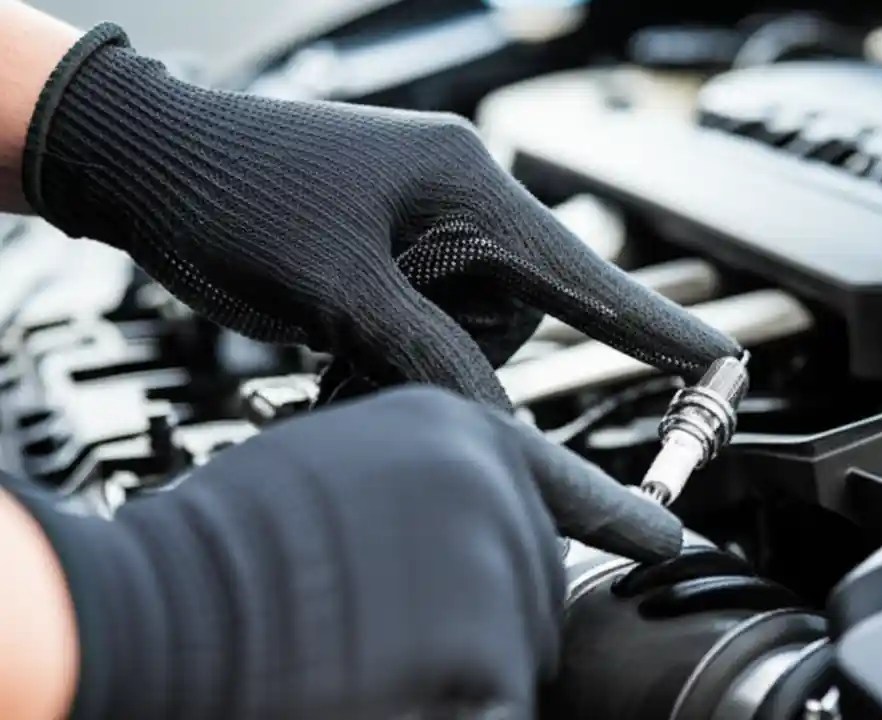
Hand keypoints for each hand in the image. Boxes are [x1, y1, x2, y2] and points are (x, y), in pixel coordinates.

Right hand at [5, 387, 680, 718]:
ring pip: (520, 651)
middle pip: (538, 583)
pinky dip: (457, 700)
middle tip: (392, 624)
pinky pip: (502, 697)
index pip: (572, 482)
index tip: (667, 535)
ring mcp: (493, 565)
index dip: (623, 514)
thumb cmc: (227, 544)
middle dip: (484, 618)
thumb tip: (473, 532)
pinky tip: (386, 682)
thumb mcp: (347, 472)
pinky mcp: (484, 648)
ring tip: (368, 650)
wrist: (155, 605)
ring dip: (461, 668)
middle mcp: (492, 487)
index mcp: (458, 433)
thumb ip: (432, 494)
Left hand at [23, 25, 740, 409]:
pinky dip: (385, 351)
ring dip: (406, 360)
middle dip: (455, 360)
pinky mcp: (390, 251)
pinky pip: (426, 325)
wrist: (145, 161)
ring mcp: (424, 227)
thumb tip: (504, 429)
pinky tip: (330, 339)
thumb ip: (435, 359)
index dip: (661, 332)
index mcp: (469, 187)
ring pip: (466, 335)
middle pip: (515, 322)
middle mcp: (460, 202)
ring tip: (330, 340)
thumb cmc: (235, 195)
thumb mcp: (340, 291)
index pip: (590, 276)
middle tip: (365, 354)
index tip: (721, 368)